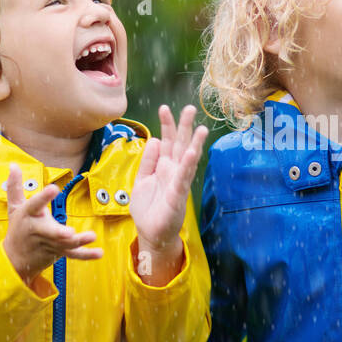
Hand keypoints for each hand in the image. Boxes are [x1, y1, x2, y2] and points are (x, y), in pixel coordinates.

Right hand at [2, 163, 102, 283]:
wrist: (13, 260)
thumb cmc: (17, 229)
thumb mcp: (14, 207)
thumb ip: (15, 186)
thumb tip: (14, 165)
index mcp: (28, 215)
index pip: (35, 204)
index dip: (44, 197)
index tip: (54, 188)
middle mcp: (38, 230)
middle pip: (49, 231)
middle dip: (58, 233)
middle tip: (69, 233)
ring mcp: (49, 243)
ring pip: (64, 243)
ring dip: (79, 241)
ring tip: (92, 236)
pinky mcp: (58, 252)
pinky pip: (73, 254)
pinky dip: (87, 255)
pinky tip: (99, 253)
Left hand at [129, 104, 207, 282]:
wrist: (150, 233)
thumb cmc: (147, 208)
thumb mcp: (141, 179)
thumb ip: (147, 161)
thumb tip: (153, 139)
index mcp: (163, 166)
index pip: (166, 141)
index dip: (166, 125)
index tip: (164, 108)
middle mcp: (173, 171)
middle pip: (179, 145)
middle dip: (184, 127)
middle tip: (189, 108)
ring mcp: (177, 182)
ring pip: (187, 159)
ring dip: (194, 144)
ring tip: (200, 128)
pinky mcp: (177, 196)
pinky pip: (183, 178)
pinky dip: (188, 165)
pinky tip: (192, 153)